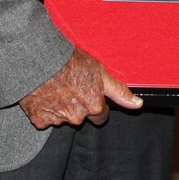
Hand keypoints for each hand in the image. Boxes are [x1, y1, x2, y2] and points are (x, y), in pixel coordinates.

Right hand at [18, 48, 142, 129]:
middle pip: (82, 116)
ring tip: (57, 85)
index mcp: (94, 106)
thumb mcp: (100, 72)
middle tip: (71, 85)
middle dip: (79, 105)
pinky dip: (45, 109)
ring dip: (62, 106)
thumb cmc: (72, 61)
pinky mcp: (40, 120)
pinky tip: (45, 93)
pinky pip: (45, 119)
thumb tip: (138, 105)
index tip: (89, 92)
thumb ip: (119, 91)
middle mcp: (77, 117)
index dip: (97, 103)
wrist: (42, 58)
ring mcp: (58, 121)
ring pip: (64, 117)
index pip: (101, 116)